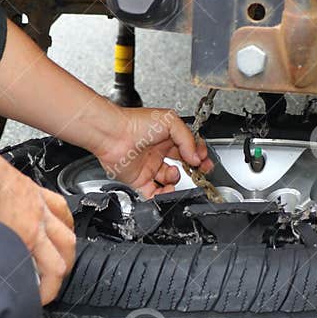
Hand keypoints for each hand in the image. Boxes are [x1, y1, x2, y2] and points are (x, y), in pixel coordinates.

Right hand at [0, 164, 76, 304]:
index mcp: (26, 191)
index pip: (55, 207)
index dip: (61, 225)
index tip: (56, 238)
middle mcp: (37, 208)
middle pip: (66, 234)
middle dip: (67, 254)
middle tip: (59, 269)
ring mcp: (35, 224)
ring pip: (62, 253)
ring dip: (60, 273)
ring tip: (49, 290)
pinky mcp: (27, 239)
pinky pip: (48, 267)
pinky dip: (47, 285)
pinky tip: (39, 297)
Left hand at [95, 107, 213, 197]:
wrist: (113, 134)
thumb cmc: (135, 123)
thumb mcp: (171, 121)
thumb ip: (188, 139)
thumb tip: (196, 157)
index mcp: (167, 137)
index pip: (189, 148)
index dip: (198, 154)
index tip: (203, 159)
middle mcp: (158, 152)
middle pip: (182, 166)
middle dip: (193, 170)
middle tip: (198, 172)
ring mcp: (149, 167)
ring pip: (169, 181)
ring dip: (176, 181)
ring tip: (174, 174)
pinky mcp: (139, 181)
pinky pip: (154, 193)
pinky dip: (163, 195)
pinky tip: (167, 189)